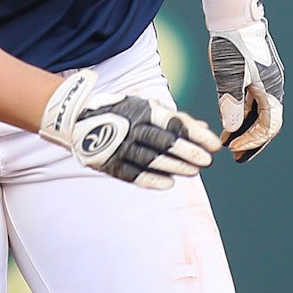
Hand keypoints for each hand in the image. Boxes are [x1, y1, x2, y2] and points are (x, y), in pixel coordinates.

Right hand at [40, 70, 220, 189]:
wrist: (78, 119)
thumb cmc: (123, 112)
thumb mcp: (147, 108)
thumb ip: (175, 119)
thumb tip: (204, 127)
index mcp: (143, 110)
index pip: (175, 122)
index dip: (196, 135)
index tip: (214, 145)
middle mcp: (132, 127)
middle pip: (165, 142)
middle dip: (189, 152)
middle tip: (207, 162)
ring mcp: (119, 145)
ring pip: (152, 159)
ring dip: (175, 167)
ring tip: (193, 173)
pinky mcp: (109, 162)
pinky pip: (133, 174)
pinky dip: (152, 180)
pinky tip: (169, 184)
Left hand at [201, 0, 284, 161]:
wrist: (232, 13)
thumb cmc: (231, 43)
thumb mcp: (228, 75)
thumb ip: (231, 103)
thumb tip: (232, 127)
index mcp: (271, 88)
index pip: (269, 125)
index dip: (252, 141)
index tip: (233, 149)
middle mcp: (273, 85)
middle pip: (268, 121)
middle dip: (252, 141)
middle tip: (236, 155)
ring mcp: (266, 78)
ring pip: (260, 111)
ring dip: (246, 128)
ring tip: (228, 141)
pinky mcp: (256, 72)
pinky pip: (253, 100)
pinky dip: (242, 113)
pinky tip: (228, 120)